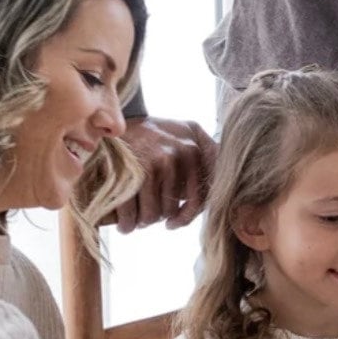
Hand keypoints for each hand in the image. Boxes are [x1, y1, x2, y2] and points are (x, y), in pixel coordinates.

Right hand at [113, 115, 215, 231]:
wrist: (118, 115)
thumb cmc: (154, 131)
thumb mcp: (186, 133)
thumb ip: (207, 155)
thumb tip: (218, 192)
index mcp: (197, 150)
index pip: (200, 197)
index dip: (186, 216)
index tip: (173, 222)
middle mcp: (182, 155)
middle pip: (171, 209)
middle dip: (157, 217)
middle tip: (145, 215)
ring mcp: (158, 163)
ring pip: (153, 214)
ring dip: (140, 222)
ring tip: (133, 220)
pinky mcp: (134, 170)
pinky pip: (132, 211)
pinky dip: (127, 223)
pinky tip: (123, 223)